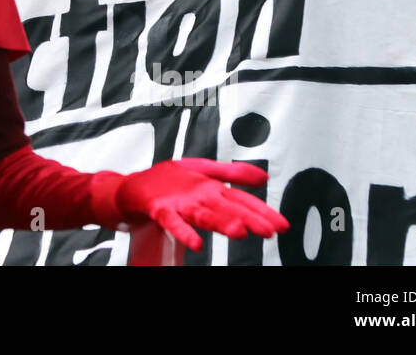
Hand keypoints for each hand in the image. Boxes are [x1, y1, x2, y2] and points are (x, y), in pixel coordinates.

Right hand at [115, 158, 288, 251]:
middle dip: (248, 219)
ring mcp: (180, 203)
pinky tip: (197, 244)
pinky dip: (184, 233)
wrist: (134, 186)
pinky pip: (174, 223)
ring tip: (238, 232)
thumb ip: (234, 174)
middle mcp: (199, 194)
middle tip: (267, 231)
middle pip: (227, 207)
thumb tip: (264, 177)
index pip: (241, 199)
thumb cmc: (170, 180)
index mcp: (211, 185)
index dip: (262, 211)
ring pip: (203, 214)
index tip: (281, 225)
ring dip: (220, 222)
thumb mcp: (203, 171)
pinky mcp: (161, 210)